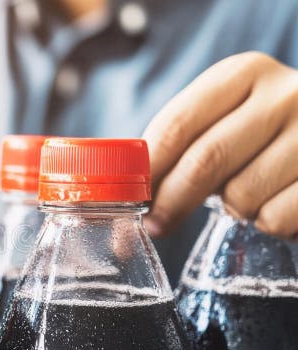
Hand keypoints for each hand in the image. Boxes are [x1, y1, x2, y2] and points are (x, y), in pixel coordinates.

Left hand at [143, 52, 297, 240]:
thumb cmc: (260, 133)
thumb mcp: (224, 117)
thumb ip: (179, 144)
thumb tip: (120, 206)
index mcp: (245, 72)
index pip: (177, 124)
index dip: (147, 168)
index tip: (130, 198)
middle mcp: (284, 94)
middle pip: (206, 160)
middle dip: (172, 200)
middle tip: (158, 225)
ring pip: (241, 195)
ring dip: (230, 210)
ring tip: (240, 199)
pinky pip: (275, 218)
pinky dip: (266, 223)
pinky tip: (274, 204)